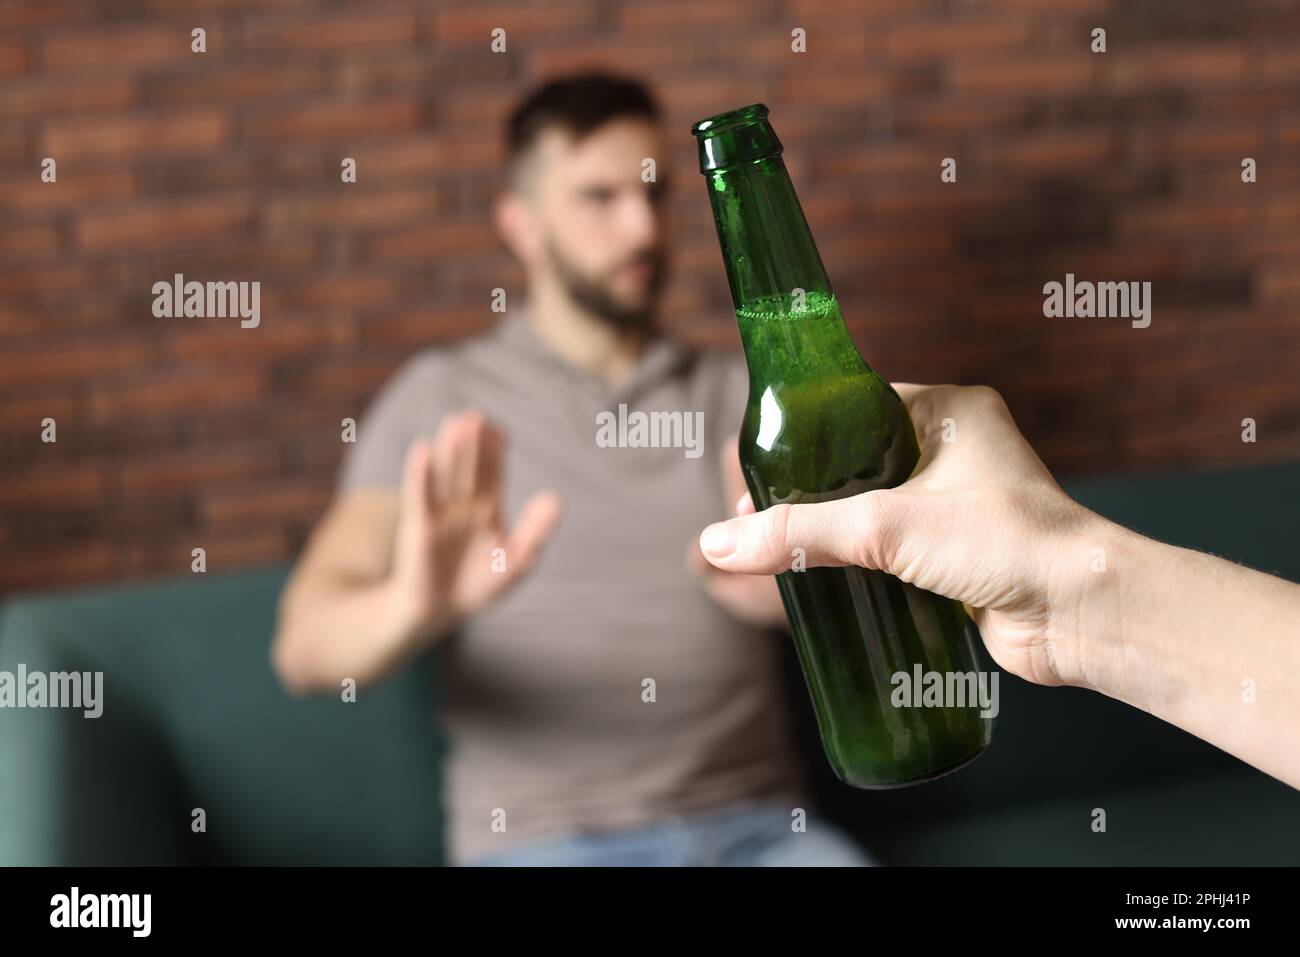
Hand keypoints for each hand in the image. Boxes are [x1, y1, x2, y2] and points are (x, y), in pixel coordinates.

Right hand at [390, 410, 562, 641]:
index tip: (499, 429)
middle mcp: (463, 504)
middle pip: (469, 468)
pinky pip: (420, 497)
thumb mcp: (517, 560)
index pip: (493, 473)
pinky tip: (423, 450)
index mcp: (488, 507)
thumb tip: (555, 498)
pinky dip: (421, 475)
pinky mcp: (418, 528)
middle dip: (473, 444)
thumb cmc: (482, 583)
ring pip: (447, 476)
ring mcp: (440, 513)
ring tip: (455, 423)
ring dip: (450, 451)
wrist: (444, 609)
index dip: (495, 451)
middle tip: (475, 416)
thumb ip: (536, 531)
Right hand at [698, 384, 1108, 688]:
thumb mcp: (888, 525)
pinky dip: (857, 565)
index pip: (854, 403)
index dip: (804, 431)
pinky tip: (822, 580)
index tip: (759, 463)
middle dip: (810, 490)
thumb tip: (720, 544)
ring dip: (833, 532)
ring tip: (780, 549)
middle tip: (759, 515)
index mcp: (950, 410)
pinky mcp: (957, 555)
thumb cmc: (1010, 543)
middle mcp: (956, 450)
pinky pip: (890, 551)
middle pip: (856, 461)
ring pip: (872, 509)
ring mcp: (958, 505)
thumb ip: (800, 533)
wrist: (1083, 615)